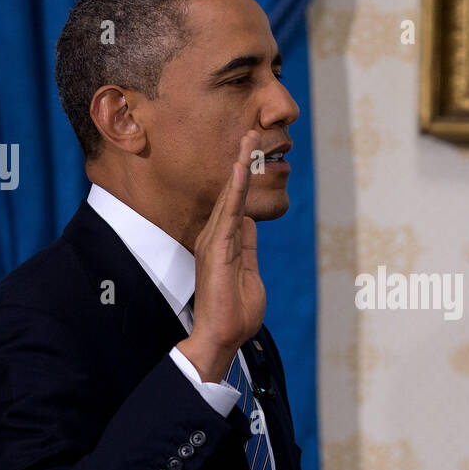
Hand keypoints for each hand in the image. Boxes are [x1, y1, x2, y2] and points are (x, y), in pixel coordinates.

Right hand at [177, 130, 266, 381]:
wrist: (222, 337)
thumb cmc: (235, 312)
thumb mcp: (249, 273)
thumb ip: (248, 248)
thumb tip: (249, 225)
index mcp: (225, 243)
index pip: (236, 204)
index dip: (244, 178)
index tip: (252, 153)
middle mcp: (216, 237)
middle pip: (231, 192)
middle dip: (241, 162)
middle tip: (251, 132)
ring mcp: (215, 241)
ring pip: (230, 196)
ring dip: (240, 166)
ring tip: (248, 139)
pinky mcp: (217, 248)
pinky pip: (229, 211)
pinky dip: (236, 187)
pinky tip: (242, 166)